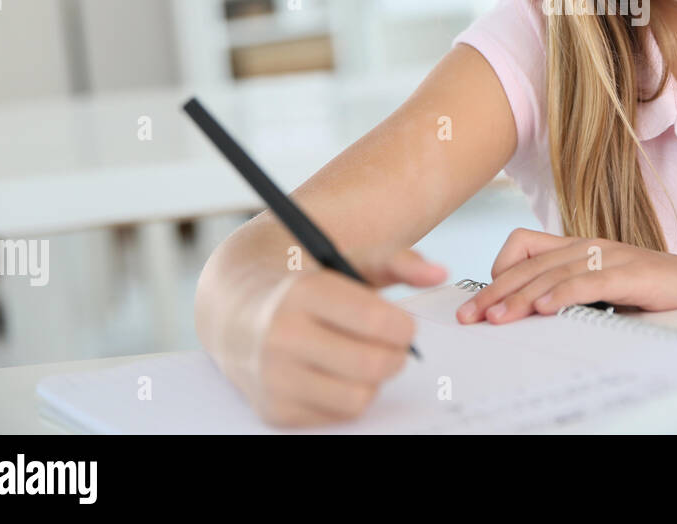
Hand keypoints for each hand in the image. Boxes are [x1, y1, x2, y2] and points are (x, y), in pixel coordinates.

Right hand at [204, 245, 445, 427]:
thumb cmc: (307, 283)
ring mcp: (273, 378)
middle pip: (373, 364)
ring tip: (361, 357)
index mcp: (303, 293)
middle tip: (391, 346)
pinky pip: (336, 416)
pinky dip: (346, 397)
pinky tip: (334, 373)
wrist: (237, 309)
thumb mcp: (347, 260)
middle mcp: (281, 336)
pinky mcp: (273, 410)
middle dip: (395, 356)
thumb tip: (439, 273)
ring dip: (372, 380)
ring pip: (358, 397)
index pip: (376, 321)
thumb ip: (397, 262)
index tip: (403, 326)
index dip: (404, 328)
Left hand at [455, 228, 676, 323]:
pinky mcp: (634, 274)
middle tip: (468, 317)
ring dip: (518, 297)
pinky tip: (543, 310)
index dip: (497, 272)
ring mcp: (613, 257)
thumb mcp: (604, 298)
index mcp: (581, 249)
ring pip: (552, 272)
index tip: (480, 304)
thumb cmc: (659, 298)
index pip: (523, 246)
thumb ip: (572, 299)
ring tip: (494, 319)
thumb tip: (529, 318)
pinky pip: (590, 282)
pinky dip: (563, 294)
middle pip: (528, 262)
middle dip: (493, 291)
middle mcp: (591, 247)